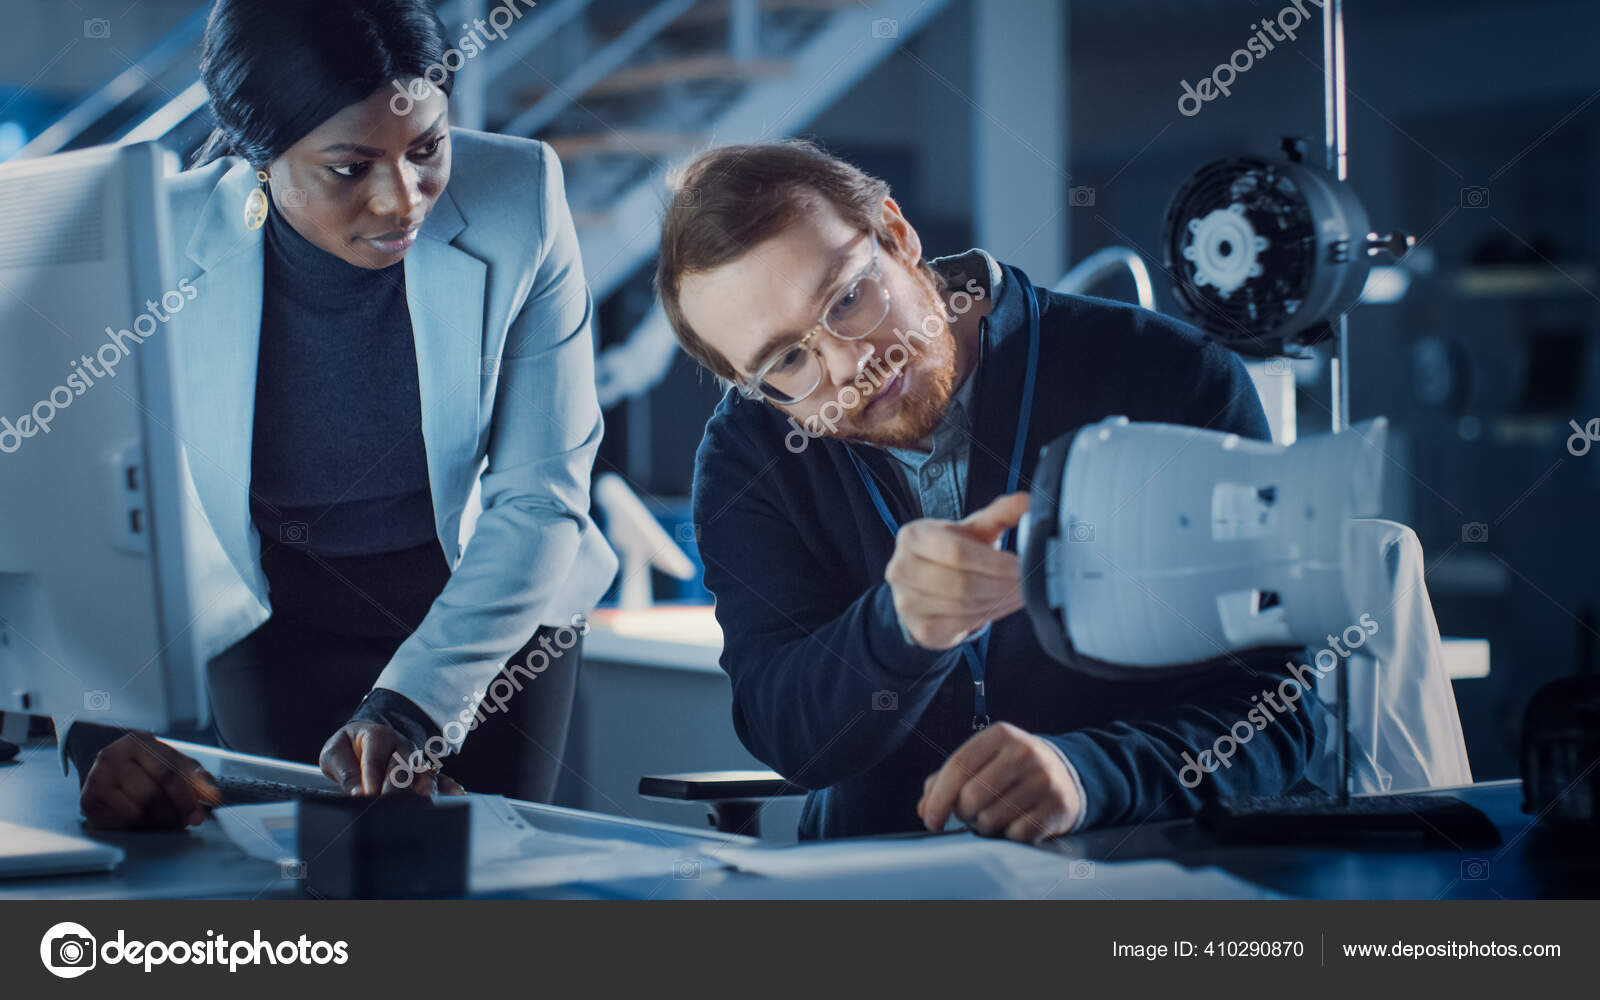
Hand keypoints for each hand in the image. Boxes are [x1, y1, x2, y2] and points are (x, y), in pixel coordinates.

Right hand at [80, 733, 220, 829]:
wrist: (110, 763)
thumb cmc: (147, 763)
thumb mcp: (174, 761)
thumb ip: (195, 776)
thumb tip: (212, 795)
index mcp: (138, 742)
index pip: (167, 773)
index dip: (185, 798)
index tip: (198, 815)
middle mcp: (112, 757)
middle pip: (150, 795)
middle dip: (173, 813)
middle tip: (184, 822)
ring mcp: (96, 779)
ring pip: (134, 812)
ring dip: (158, 823)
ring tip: (169, 822)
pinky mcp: (87, 801)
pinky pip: (119, 822)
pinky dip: (138, 827)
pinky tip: (148, 822)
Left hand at [318, 721, 464, 796]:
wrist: (362, 741)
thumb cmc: (347, 748)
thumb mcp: (334, 754)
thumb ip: (344, 771)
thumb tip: (357, 793)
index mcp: (378, 735)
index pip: (376, 757)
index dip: (372, 777)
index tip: (367, 796)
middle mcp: (401, 746)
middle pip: (403, 766)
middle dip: (397, 787)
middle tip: (389, 805)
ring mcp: (415, 760)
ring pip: (423, 773)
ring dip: (425, 788)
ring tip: (426, 803)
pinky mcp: (423, 773)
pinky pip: (439, 778)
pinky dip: (449, 786)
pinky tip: (457, 794)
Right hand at [885, 492, 1028, 649]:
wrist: (926, 588)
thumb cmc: (952, 554)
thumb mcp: (974, 529)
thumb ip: (1001, 513)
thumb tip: (1028, 502)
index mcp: (913, 536)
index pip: (956, 551)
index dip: (994, 562)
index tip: (1020, 565)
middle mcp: (901, 569)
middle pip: (961, 583)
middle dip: (1002, 585)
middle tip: (1027, 584)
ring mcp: (906, 602)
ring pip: (963, 606)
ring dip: (999, 602)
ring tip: (1019, 594)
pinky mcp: (920, 629)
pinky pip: (960, 625)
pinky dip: (987, 617)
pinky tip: (999, 606)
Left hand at [917, 722, 1081, 843]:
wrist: (1064, 774)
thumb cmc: (1010, 770)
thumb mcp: (981, 762)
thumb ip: (946, 780)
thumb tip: (924, 809)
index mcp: (1000, 735)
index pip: (958, 766)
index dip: (938, 798)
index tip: (930, 820)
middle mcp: (1024, 752)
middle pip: (971, 797)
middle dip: (963, 814)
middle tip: (969, 814)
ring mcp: (1044, 778)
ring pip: (991, 819)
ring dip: (984, 826)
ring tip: (994, 815)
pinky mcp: (1058, 805)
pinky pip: (1016, 834)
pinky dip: (1009, 834)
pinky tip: (1015, 822)